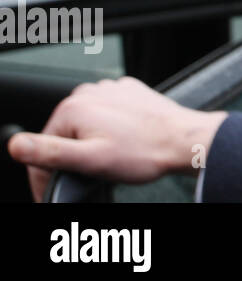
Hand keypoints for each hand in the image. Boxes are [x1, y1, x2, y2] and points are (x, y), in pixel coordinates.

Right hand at [6, 76, 227, 201]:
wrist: (184, 141)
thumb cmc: (144, 152)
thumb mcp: (89, 160)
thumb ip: (49, 152)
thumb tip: (16, 146)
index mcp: (73, 108)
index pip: (43, 146)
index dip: (47, 174)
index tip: (57, 190)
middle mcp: (90, 92)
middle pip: (64, 134)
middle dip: (71, 157)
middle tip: (90, 176)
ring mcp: (111, 90)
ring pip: (86, 126)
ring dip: (91, 144)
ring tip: (112, 159)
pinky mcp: (129, 93)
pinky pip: (108, 116)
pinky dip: (109, 132)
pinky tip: (124, 143)